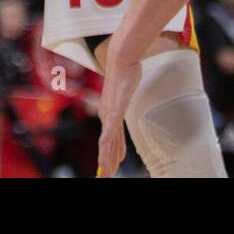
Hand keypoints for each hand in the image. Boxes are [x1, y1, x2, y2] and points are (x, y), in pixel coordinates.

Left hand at [97, 53, 142, 176]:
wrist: (122, 60)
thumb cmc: (125, 71)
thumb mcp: (127, 88)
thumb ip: (126, 95)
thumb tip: (129, 91)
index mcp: (109, 111)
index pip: (113, 136)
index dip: (114, 151)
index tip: (116, 162)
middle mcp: (106, 114)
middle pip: (109, 142)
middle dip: (109, 159)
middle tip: (107, 174)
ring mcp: (110, 113)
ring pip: (108, 141)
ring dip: (107, 157)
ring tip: (107, 171)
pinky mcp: (114, 111)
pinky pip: (111, 131)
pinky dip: (107, 144)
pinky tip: (104, 153)